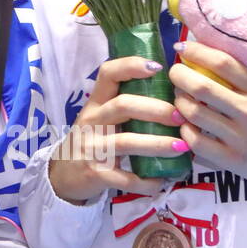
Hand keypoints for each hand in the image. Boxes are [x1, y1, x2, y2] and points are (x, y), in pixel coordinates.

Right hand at [47, 56, 186, 204]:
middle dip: (156, 109)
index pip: (107, 74)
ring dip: (157, 144)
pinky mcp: (96, 174)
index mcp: (95, 104)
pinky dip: (147, 182)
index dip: (131, 66)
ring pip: (126, 142)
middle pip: (122, 106)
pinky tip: (162, 181)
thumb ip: (126, 108)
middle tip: (181, 117)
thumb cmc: (93, 142)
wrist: (64, 176)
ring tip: (182, 147)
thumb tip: (173, 97)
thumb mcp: (100, 119)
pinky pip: (126, 178)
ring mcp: (92, 148)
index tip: (158, 68)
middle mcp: (91, 121)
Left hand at [170, 40, 246, 187]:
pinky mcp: (233, 160)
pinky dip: (185, 130)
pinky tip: (187, 124)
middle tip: (175, 73)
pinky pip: (196, 142)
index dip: (196, 52)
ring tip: (180, 97)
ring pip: (194, 114)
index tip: (181, 48)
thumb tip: (216, 47)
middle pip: (201, 87)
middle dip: (179, 75)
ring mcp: (241, 138)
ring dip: (179, 101)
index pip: (223, 63)